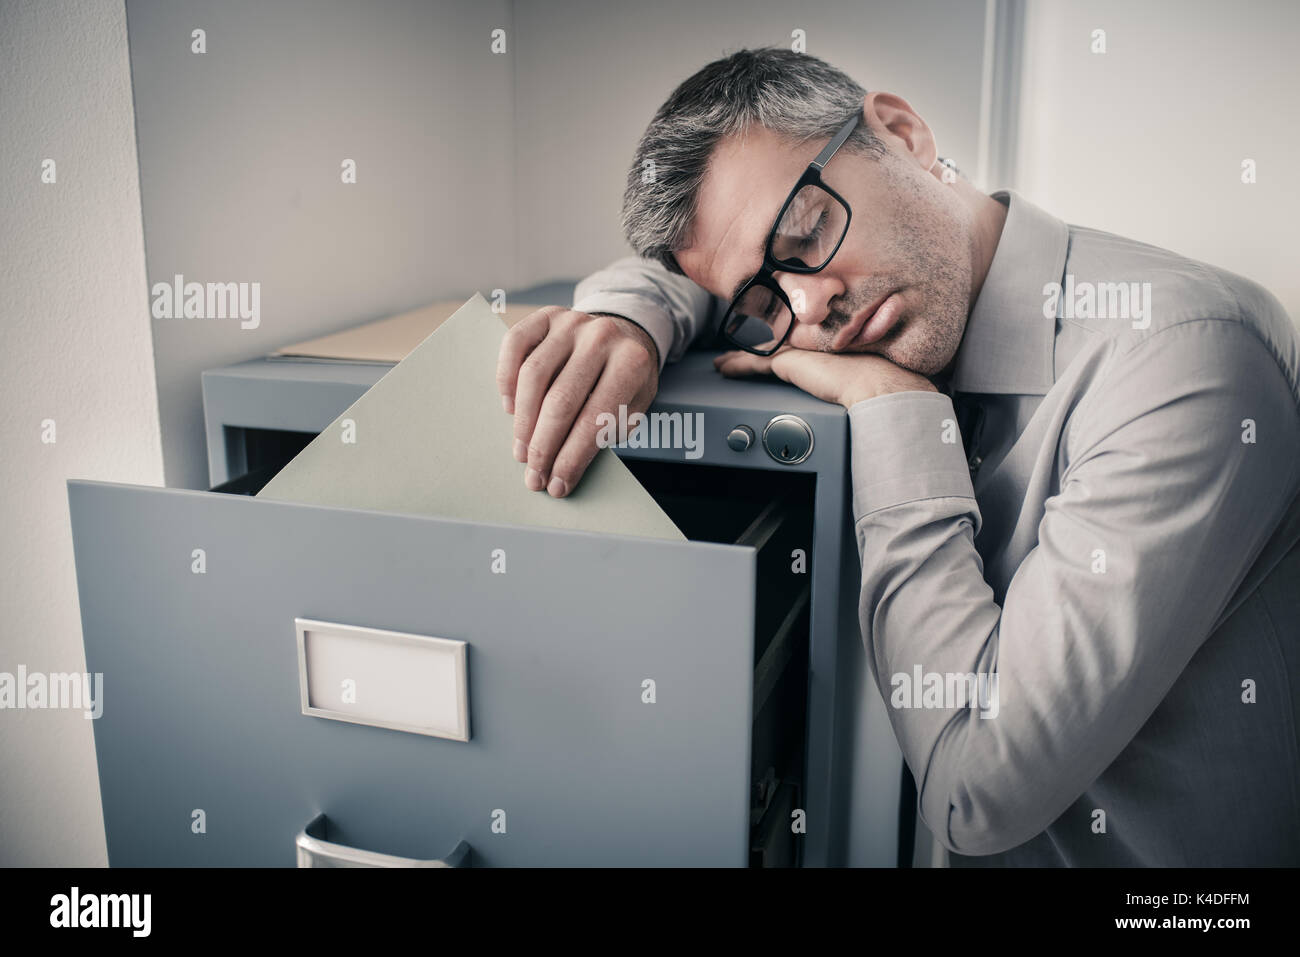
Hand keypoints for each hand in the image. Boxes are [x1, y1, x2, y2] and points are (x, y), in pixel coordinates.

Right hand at [497, 307, 658, 496]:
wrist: (626, 334)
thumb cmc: (626, 381)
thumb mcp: (632, 408)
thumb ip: (604, 433)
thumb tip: (562, 470)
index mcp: (631, 363)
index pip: (594, 420)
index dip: (572, 458)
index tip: (557, 485)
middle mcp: (602, 336)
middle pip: (560, 401)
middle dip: (543, 447)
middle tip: (534, 476)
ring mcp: (572, 321)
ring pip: (533, 376)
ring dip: (523, 422)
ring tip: (522, 451)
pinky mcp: (547, 315)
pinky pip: (514, 345)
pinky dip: (506, 379)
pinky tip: (511, 409)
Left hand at [713, 343, 935, 407]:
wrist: (877, 382)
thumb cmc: (880, 379)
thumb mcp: (864, 368)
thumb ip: (852, 366)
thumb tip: (859, 378)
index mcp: (827, 338)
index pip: (795, 337)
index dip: (779, 338)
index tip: (766, 338)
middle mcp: (809, 339)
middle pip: (773, 341)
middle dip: (753, 345)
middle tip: (734, 350)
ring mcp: (798, 348)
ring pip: (760, 351)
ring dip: (739, 357)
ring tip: (722, 362)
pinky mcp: (787, 362)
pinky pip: (754, 363)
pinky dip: (738, 366)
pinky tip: (725, 370)